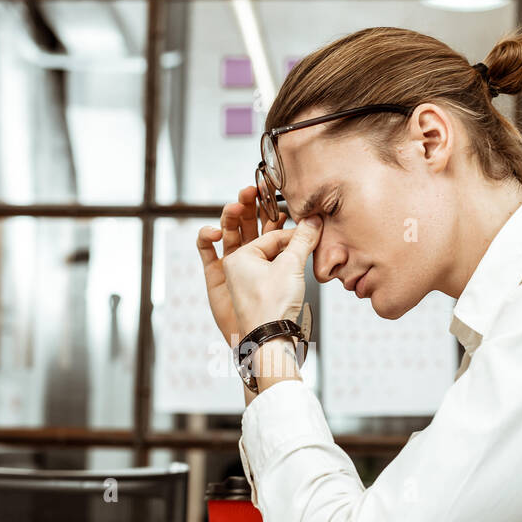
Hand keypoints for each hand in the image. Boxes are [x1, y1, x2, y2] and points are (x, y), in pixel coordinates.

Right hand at [195, 185, 290, 346]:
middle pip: (247, 223)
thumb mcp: (293, 268)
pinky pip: (204, 249)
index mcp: (269, 255)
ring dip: (230, 214)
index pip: (272, 231)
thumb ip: (302, 241)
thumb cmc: (277, 306)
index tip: (284, 208)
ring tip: (236, 204)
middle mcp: (248, 258)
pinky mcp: (213, 274)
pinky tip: (214, 231)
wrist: (260, 334)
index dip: (278, 219)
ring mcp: (230, 265)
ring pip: (227, 230)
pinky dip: (205, 236)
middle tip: (253, 187)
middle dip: (250, 204)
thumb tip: (317, 219)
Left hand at [223, 212, 320, 336]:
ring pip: (271, 262)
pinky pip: (271, 277)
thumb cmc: (271, 306)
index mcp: (237, 257)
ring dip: (289, 260)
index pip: (272, 236)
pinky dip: (285, 274)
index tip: (313, 234)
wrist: (270, 340)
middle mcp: (237, 269)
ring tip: (302, 264)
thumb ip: (302, 240)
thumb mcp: (291, 265)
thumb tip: (313, 222)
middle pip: (269, 247)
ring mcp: (245, 284)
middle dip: (290, 245)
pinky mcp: (255, 297)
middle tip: (309, 242)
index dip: (295, 235)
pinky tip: (295, 280)